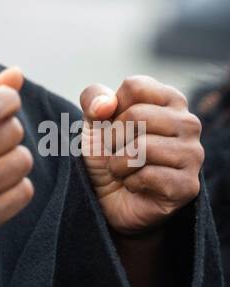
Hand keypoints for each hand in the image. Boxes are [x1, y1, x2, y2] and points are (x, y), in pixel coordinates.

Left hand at [78, 76, 203, 236]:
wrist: (108, 199)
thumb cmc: (108, 154)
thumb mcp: (93, 120)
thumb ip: (94, 98)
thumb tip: (106, 104)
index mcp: (170, 99)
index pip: (135, 87)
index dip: (112, 109)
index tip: (115, 126)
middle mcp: (188, 123)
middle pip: (138, 115)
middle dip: (114, 138)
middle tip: (117, 153)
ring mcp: (193, 154)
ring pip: (144, 147)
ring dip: (120, 163)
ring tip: (125, 169)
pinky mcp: (188, 185)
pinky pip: (148, 175)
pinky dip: (130, 181)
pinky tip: (137, 185)